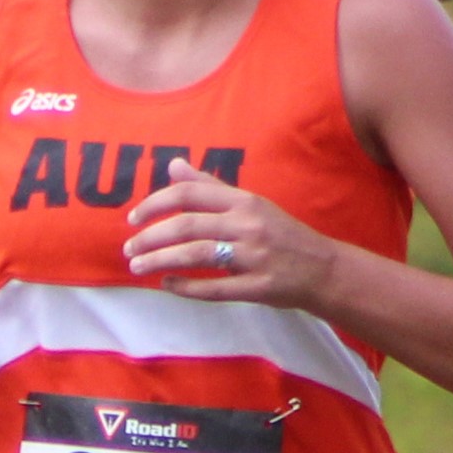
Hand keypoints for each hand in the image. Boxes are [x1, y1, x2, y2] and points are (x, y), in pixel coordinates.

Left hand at [123, 157, 338, 309]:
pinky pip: (215, 288)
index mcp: (244, 201)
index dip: (155, 204)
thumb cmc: (282, 235)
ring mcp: (254, 256)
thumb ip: (210, 187)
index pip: (190, 194)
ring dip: (160, 261)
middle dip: (150, 237)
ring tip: (138, 267)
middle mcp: (248, 225)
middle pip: (187, 226)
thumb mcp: (251, 204)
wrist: (325, 269)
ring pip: (196, 255)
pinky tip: (167, 285)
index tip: (132, 218)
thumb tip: (173, 165)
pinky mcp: (259, 287)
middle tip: (128, 250)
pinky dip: (186, 287)